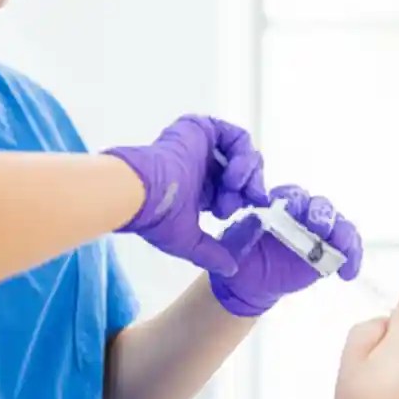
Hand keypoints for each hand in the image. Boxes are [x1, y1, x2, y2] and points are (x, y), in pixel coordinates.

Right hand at [105, 115, 268, 275]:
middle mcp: (202, 167)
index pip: (234, 192)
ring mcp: (202, 146)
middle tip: (252, 201)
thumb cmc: (159, 217)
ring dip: (247, 173)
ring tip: (236, 187)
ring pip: (243, 154)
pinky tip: (232, 174)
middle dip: (250, 187)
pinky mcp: (202, 128)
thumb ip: (212, 254)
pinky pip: (236, 137)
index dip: (246, 200)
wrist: (143, 192)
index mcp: (200, 190)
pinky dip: (241, 155)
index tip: (254, 210)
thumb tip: (231, 270)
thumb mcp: (189, 241)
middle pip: (243, 173)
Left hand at [209, 184, 362, 316]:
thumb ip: (241, 232)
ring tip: (340, 247)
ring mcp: (319, 233)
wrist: (248, 282)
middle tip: (317, 227)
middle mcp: (302, 215)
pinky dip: (353, 258)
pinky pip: (349, 250)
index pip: (292, 195)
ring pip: (339, 224)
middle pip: (320, 205)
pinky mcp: (329, 253)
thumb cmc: (240, 255)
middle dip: (320, 213)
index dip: (294, 200)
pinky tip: (347, 275)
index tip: (291, 209)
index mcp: (278, 206)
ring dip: (342, 232)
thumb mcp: (232, 243)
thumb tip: (254, 222)